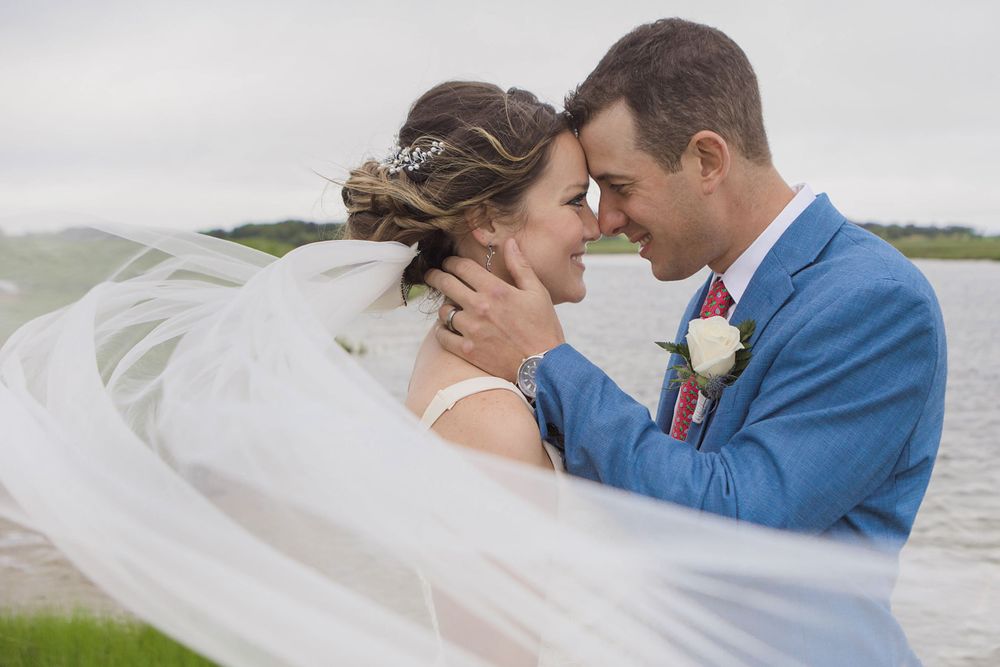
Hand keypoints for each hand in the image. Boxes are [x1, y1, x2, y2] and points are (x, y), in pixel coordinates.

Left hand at [425, 238, 564, 381]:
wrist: (543, 366)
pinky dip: (442, 330)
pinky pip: (442, 335)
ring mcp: (471, 330)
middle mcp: (479, 308)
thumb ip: (520, 265)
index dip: (451, 261)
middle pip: (445, 284)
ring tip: (450, 306)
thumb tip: (509, 242)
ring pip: (443, 310)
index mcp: (495, 290)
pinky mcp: (467, 350)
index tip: (448, 262)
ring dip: (444, 306)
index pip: (462, 267)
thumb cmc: (543, 327)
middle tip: (432, 275)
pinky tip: (448, 327)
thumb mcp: (537, 292)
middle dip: (436, 276)